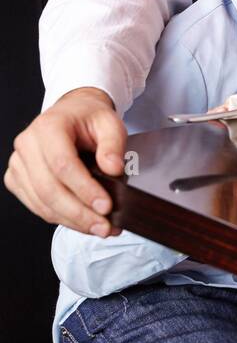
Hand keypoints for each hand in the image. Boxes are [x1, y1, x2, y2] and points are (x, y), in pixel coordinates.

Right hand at [4, 87, 126, 236]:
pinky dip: (60, 218)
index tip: (105, 206)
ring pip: (41, 202)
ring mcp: (18, 163)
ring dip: (71, 221)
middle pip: (49, 188)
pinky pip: (36, 206)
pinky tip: (82, 222)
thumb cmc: (88, 119)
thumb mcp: (110, 123)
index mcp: (49, 126)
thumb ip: (114, 145)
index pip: (62, 164)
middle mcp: (27, 144)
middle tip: (104, 226)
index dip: (84, 189)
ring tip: (99, 227)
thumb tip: (113, 169)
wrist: (72, 114)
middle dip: (79, 213)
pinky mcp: (17, 179)